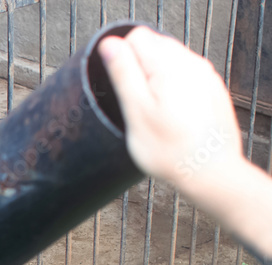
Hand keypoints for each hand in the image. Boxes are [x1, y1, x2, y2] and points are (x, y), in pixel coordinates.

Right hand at [97, 27, 242, 190]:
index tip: (120, 86)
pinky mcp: (210, 90)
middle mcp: (191, 64)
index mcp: (169, 66)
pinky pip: (184, 76)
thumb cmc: (170, 150)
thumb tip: (109, 44)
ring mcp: (204, 76)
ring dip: (155, 78)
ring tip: (152, 111)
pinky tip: (169, 115)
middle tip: (135, 103)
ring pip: (169, 61)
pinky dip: (171, 88)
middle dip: (138, 68)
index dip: (120, 58)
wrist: (210, 172)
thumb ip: (123, 74)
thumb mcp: (136, 113)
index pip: (136, 37)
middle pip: (154, 45)